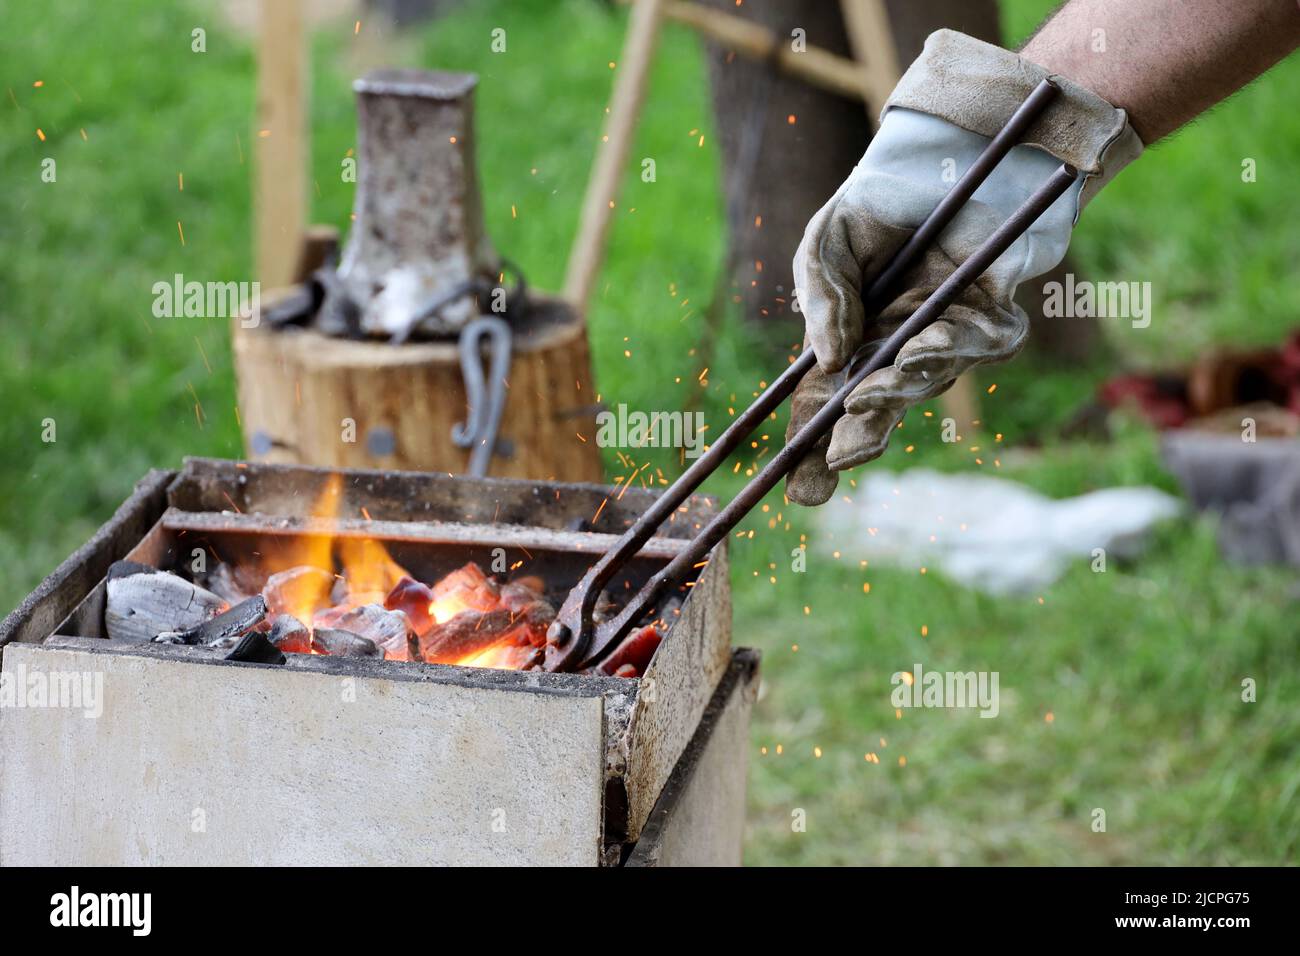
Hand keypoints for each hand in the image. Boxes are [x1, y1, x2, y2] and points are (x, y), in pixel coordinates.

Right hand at [785, 30, 1141, 505]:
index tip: (798, 489)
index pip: (825, 406)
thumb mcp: (827, 241)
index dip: (811, 450)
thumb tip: (824, 361)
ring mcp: (947, 339)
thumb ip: (821, 297)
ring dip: (897, 390)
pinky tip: (923, 345)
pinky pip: (981, 348)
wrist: (948, 149)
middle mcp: (898, 351)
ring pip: (927, 383)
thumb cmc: (880, 201)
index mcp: (852, 342)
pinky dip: (951, 349)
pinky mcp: (997, 318)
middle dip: (857, 439)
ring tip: (869, 390)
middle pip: (877, 414)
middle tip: (840, 454)